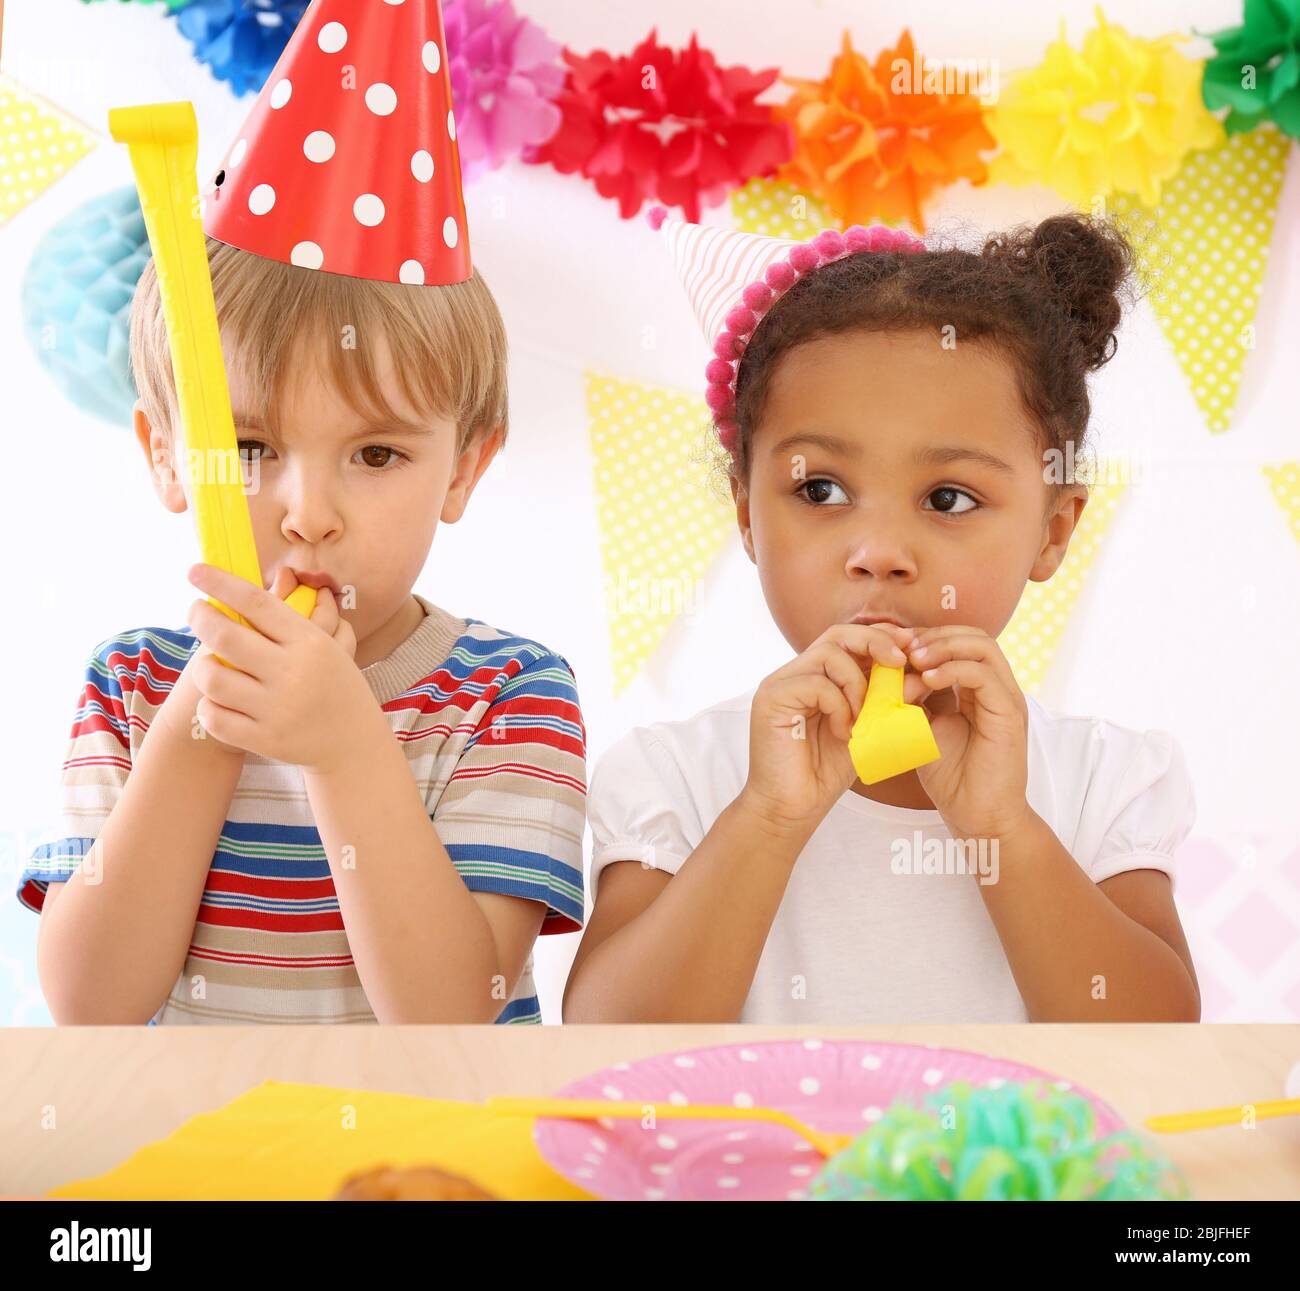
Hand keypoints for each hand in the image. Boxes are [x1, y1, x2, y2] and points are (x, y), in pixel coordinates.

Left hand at [183, 563, 377, 774]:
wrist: (355, 742)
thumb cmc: (336, 685)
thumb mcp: (329, 646)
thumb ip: (303, 614)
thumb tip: (280, 576)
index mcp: (310, 642)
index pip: (256, 602)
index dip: (220, 583)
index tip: (195, 572)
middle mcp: (293, 672)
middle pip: (225, 635)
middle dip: (199, 617)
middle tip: (196, 611)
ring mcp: (278, 709)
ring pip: (212, 677)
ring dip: (203, 666)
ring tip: (209, 663)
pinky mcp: (265, 739)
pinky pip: (214, 716)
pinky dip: (208, 706)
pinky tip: (217, 699)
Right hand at [740, 622, 916, 834]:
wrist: (792, 808)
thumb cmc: (826, 772)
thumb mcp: (867, 730)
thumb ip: (888, 702)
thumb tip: (919, 675)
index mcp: (816, 675)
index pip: (849, 638)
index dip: (881, 638)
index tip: (911, 650)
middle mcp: (795, 673)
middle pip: (838, 633)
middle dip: (875, 642)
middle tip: (900, 662)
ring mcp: (780, 683)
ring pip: (829, 654)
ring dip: (858, 684)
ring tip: (863, 718)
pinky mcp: (771, 698)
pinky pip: (817, 683)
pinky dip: (840, 705)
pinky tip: (843, 732)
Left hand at [901, 624, 1031, 838]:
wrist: (977, 817)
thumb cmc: (952, 778)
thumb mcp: (923, 729)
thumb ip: (913, 701)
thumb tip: (888, 675)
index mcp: (979, 690)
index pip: (959, 644)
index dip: (926, 639)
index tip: (893, 648)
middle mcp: (998, 689)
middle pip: (973, 636)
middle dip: (934, 636)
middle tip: (902, 647)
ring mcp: (1007, 699)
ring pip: (982, 647)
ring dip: (944, 646)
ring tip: (914, 659)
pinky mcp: (1010, 714)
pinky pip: (984, 675)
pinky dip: (954, 669)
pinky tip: (928, 678)